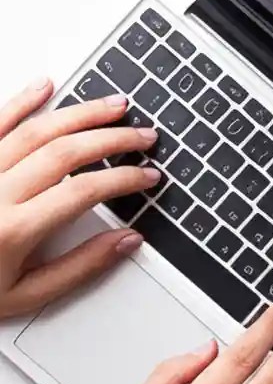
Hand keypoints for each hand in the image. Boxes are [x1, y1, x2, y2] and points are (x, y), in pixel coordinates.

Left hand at [0, 81, 158, 318]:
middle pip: (65, 152)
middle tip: (143, 135)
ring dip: (79, 114)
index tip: (147, 175)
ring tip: (112, 106)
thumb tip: (126, 241)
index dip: (123, 179)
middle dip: (113, 139)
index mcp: (12, 231)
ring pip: (34, 130)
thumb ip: (79, 268)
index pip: (83, 192)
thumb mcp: (23, 296)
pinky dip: (20, 102)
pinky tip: (44, 87)